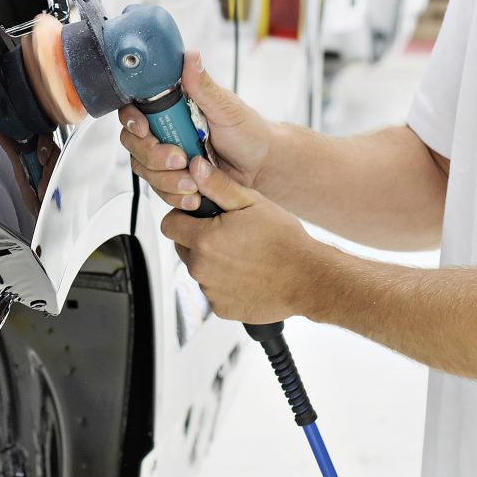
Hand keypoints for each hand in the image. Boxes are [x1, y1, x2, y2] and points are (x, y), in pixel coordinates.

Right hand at [118, 50, 273, 211]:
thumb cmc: (248, 132)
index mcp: (171, 108)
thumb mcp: (225, 106)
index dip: (131, 120)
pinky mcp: (173, 181)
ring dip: (166, 179)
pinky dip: (175, 195)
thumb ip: (202, 85)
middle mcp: (164, 131)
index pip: (133, 110)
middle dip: (154, 155)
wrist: (263, 168)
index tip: (144, 129)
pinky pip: (159, 191)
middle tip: (180, 159)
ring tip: (194, 182)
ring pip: (144, 170)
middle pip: (134, 144)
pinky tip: (194, 194)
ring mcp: (167, 158)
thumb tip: (190, 55)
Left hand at [159, 161, 336, 324]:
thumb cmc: (284, 241)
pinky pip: (214, 291)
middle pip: (182, 247)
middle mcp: (201, 268)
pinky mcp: (221, 309)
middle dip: (198, 238)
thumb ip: (217, 185)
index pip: (169, 224)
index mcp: (204, 239)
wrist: (307, 279)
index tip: (199, 215)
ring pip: (199, 269)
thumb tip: (195, 167)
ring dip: (213, 261)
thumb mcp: (251, 202)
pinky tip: (247, 274)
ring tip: (243, 254)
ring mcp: (211, 291)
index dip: (182, 216)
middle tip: (228, 233)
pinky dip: (225, 283)